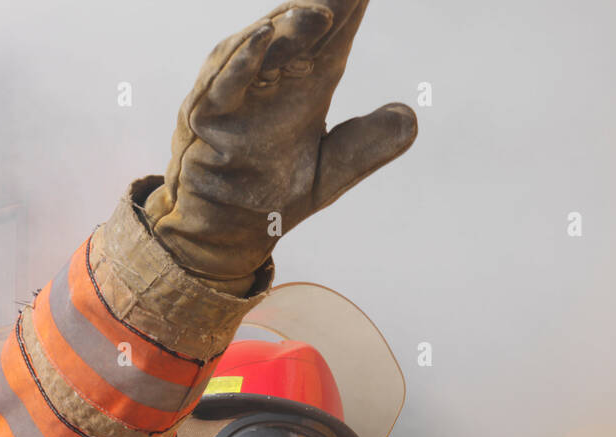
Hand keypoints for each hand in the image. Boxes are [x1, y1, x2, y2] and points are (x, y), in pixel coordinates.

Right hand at [143, 0, 417, 282]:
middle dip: (324, 4)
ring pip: (261, 47)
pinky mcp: (205, 114)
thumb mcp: (329, 173)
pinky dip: (241, 59)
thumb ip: (367, 147)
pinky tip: (263, 37)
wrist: (225, 234)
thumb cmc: (270, 197)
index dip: (350, 8)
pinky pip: (223, 82)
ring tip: (321, 10)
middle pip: (298, 30)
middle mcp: (270, 77)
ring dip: (288, 25)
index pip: (331, 36)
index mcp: (304, 83)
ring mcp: (235, 90)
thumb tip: (410, 117)